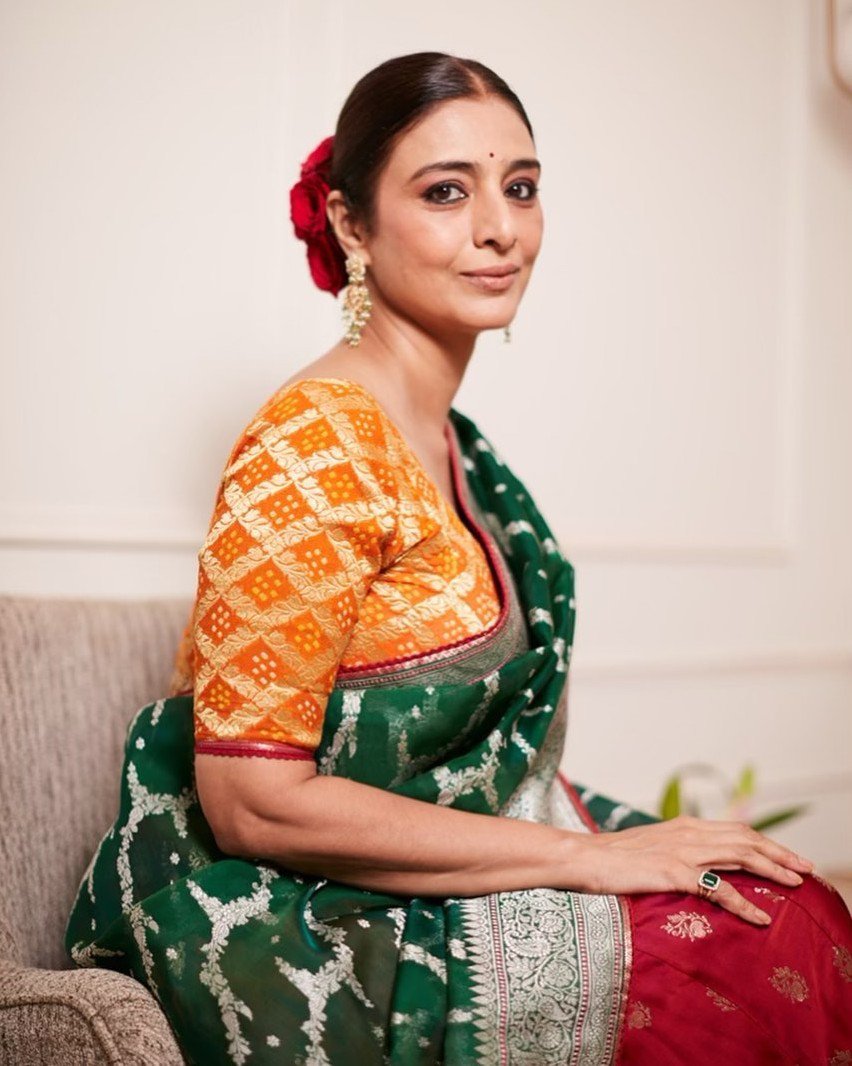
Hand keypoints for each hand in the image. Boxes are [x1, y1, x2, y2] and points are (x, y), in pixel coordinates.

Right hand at [573, 814, 814, 925]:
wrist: (582, 857)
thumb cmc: (610, 858)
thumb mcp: (648, 848)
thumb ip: (673, 852)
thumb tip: (691, 868)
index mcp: (683, 825)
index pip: (735, 829)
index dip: (765, 841)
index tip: (787, 854)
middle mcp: (688, 832)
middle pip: (746, 838)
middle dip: (780, 852)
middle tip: (807, 867)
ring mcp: (683, 851)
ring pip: (741, 855)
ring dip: (774, 868)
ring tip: (798, 883)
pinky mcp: (674, 872)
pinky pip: (719, 889)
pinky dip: (744, 904)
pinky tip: (760, 917)